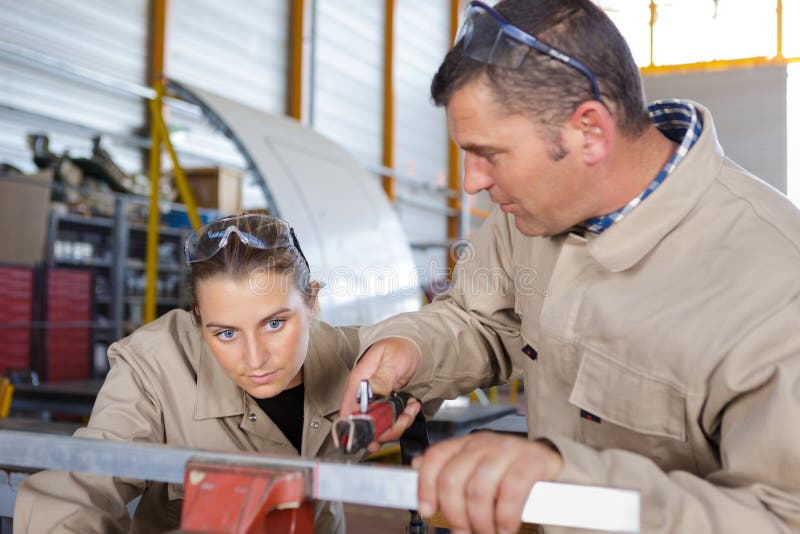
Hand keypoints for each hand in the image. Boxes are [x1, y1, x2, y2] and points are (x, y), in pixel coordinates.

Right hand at [339, 338, 421, 450]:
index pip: (348, 411)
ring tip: (410, 408)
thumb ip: (382, 378)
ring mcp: (372, 402)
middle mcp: (362, 394)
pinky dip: (401, 420)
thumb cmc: (399, 348)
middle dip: (387, 427)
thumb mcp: (392, 360)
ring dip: (397, 424)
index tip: (372, 438)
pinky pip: (388, 422)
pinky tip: (410, 408)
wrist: (411, 347)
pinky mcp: (382, 406)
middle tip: (404, 415)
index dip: (356, 429)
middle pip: (365, 425)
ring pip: (379, 427)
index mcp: (359, 381)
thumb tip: (370, 391)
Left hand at [412, 432, 562, 533]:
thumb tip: (415, 467)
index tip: (427, 511)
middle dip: (455, 514)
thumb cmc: (508, 470)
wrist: (552, 463)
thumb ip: (449, 467)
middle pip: (453, 479)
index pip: (435, 458)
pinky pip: (510, 493)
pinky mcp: (532, 461)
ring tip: (487, 532)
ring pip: (479, 490)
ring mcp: (508, 450)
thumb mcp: (476, 466)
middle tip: (463, 532)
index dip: (425, 486)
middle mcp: (484, 443)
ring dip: (480, 521)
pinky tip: (505, 528)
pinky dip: (505, 517)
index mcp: (466, 444)